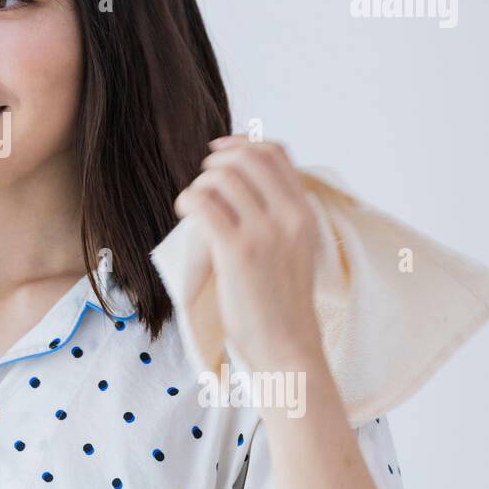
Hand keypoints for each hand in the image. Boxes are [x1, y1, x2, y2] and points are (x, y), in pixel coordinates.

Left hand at [173, 133, 322, 373]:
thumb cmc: (282, 301)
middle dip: (217, 160)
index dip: (242, 142)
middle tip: (204, 180)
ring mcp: (263, 232)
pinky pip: (203, 203)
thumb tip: (237, 184)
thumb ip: (277, 215)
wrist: (287, 345)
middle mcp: (288, 216)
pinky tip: (185, 212)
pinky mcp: (236, 251)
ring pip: (221, 177)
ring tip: (195, 204)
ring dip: (200, 184)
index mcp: (304, 212)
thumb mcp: (295, 248)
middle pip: (247, 157)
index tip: (220, 149)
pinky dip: (188, 200)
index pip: (276, 153)